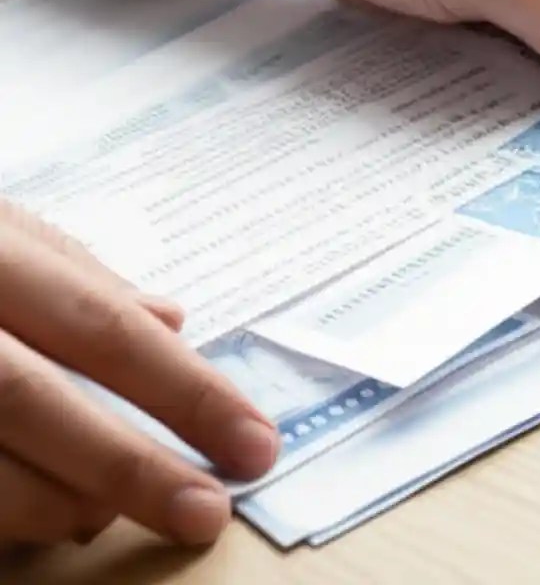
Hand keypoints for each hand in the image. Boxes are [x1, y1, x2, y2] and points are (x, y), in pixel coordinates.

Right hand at [0, 200, 278, 551]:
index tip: (257, 445)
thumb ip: (77, 275)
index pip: (100, 324)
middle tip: (206, 513)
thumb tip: (173, 320)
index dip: (186, 390)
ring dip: (55, 506)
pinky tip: (27, 519)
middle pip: (34, 402)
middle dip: (130, 468)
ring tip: (103, 515)